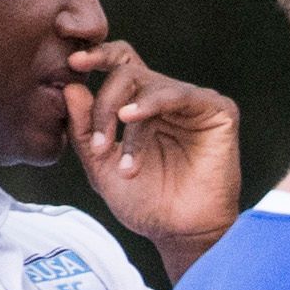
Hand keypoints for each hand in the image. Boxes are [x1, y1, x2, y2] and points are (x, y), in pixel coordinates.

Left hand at [61, 36, 240, 259]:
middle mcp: (168, 98)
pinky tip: (132, 118)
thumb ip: (83, 128)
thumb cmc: (145, 202)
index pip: (121, 62)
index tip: (72, 62)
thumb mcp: (100, 165)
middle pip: (129, 72)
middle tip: (97, 145)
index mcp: (142, 104)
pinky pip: (181, 94)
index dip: (97, 55)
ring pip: (150, 84)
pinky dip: (152, 103)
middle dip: (104, 105)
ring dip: (125, 117)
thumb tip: (71, 87)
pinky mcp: (218, 111)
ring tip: (118, 157)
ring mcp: (194, 103)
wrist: (179, 233)